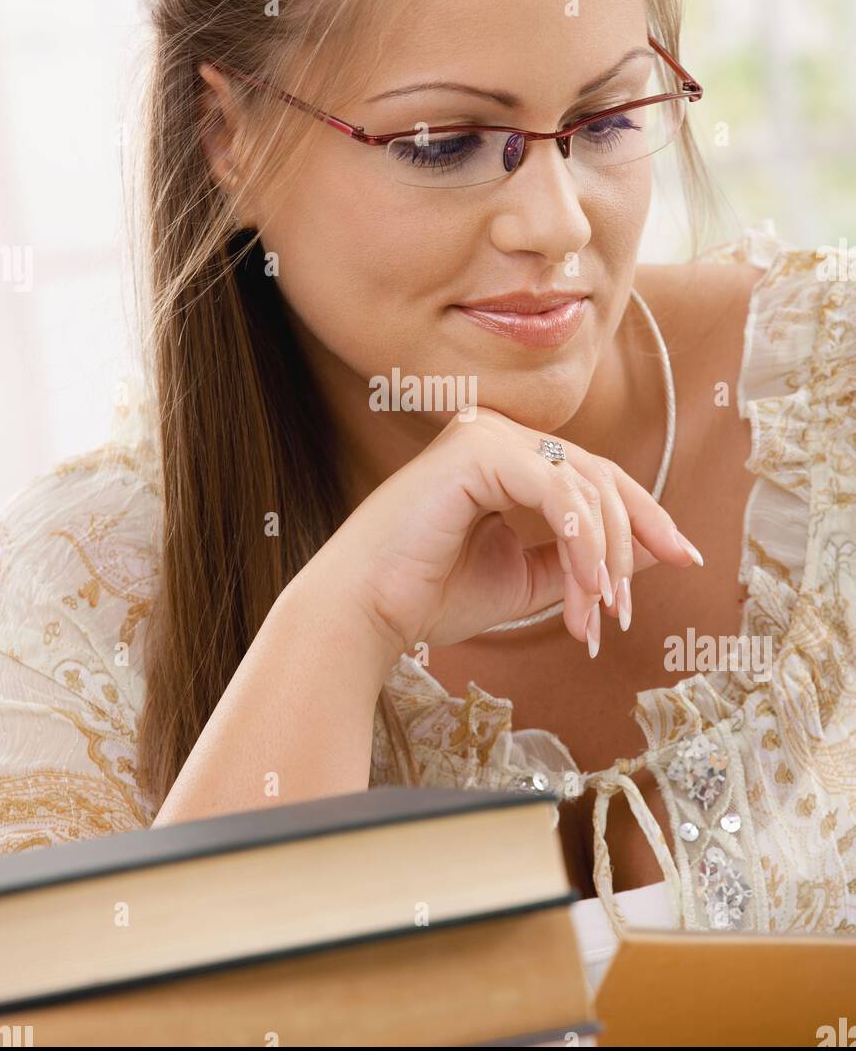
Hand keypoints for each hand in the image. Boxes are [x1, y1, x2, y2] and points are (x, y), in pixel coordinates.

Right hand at [334, 406, 702, 659]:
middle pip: (600, 477)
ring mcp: (486, 434)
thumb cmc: (430, 594)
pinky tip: (584, 586)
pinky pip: (556, 491)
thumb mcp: (525, 578)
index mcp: (506, 459)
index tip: (683, 558)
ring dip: (604, 557)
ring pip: (585, 486)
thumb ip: (580, 559)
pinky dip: (581, 540)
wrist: (367, 612)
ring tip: (596, 615)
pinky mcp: (476, 450)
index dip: (645, 517)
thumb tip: (651, 553)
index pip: (594, 478)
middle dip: (631, 543)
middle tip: (626, 613)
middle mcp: (497, 435)